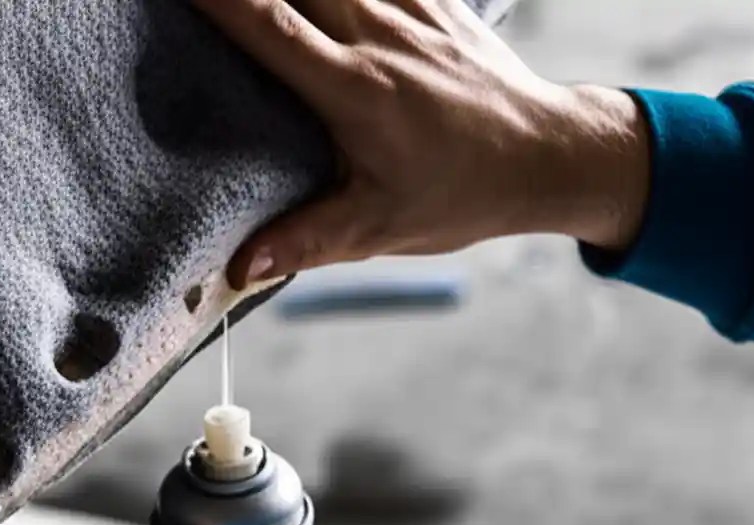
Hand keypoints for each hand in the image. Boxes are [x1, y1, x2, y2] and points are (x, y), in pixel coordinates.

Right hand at [192, 0, 650, 287]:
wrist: (548, 153)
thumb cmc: (463, 192)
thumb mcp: (380, 227)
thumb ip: (305, 240)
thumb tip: (239, 269)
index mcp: (355, 89)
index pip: (268, 25)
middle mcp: (377, 34)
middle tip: (205, 2)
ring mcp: (407, 7)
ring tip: (251, 2)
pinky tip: (320, 3)